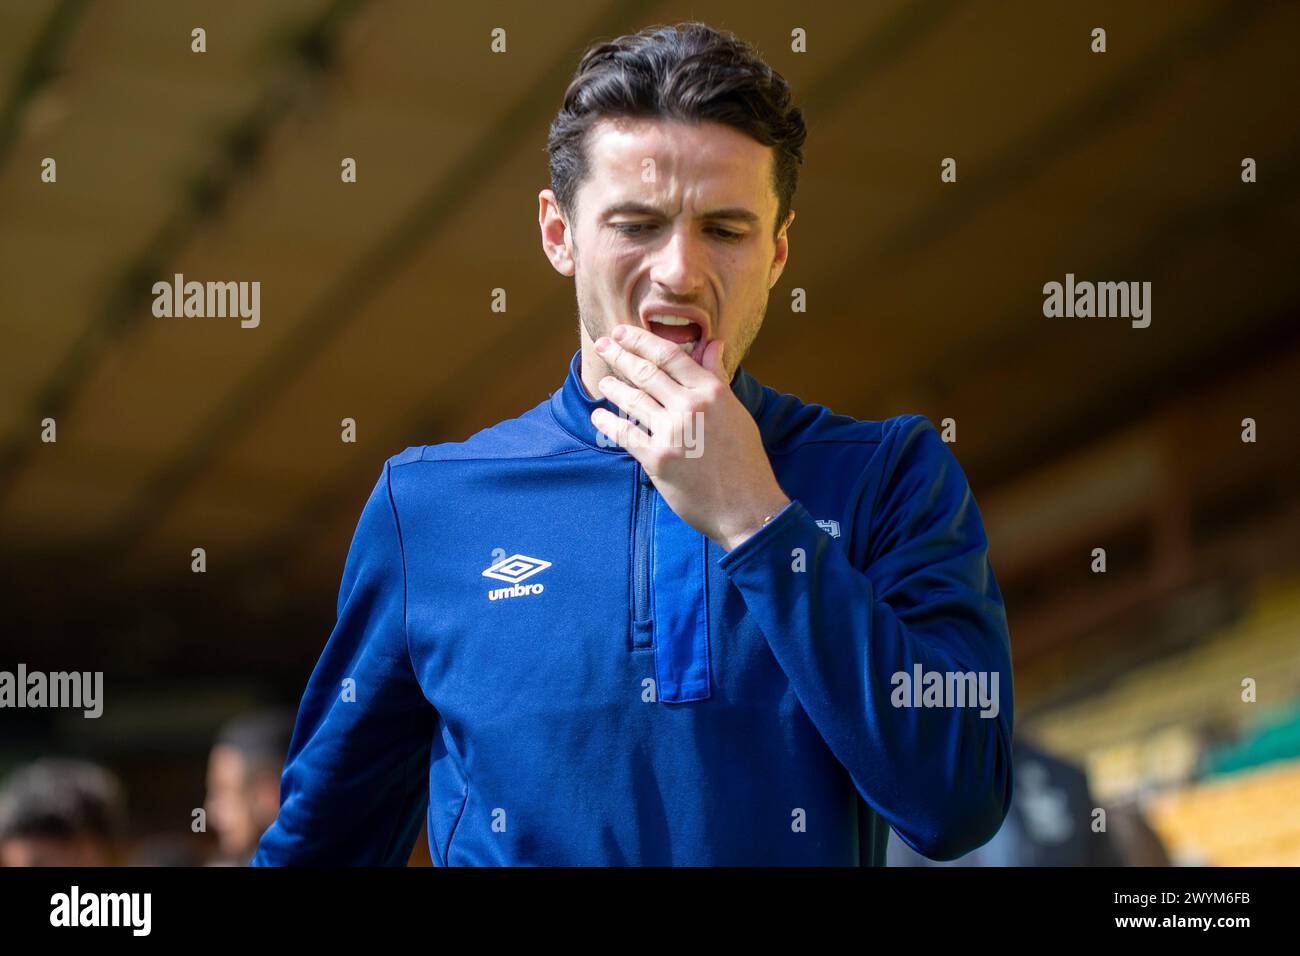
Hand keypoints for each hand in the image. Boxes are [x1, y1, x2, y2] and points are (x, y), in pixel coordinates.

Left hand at [590, 323, 790, 550]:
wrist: (748, 507)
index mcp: (712, 391)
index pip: (669, 355)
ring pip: (633, 400)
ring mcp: (673, 433)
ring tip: (603, 381)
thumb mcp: (736, 412)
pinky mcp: (658, 459)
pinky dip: (607, 423)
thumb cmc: (745, 460)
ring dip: (613, 387)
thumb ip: (716, 377)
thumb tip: (713, 343)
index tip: (622, 332)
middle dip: (620, 355)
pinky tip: (598, 416)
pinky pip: (625, 433)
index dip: (640, 341)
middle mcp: (691, 407)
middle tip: (602, 345)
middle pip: (646, 372)